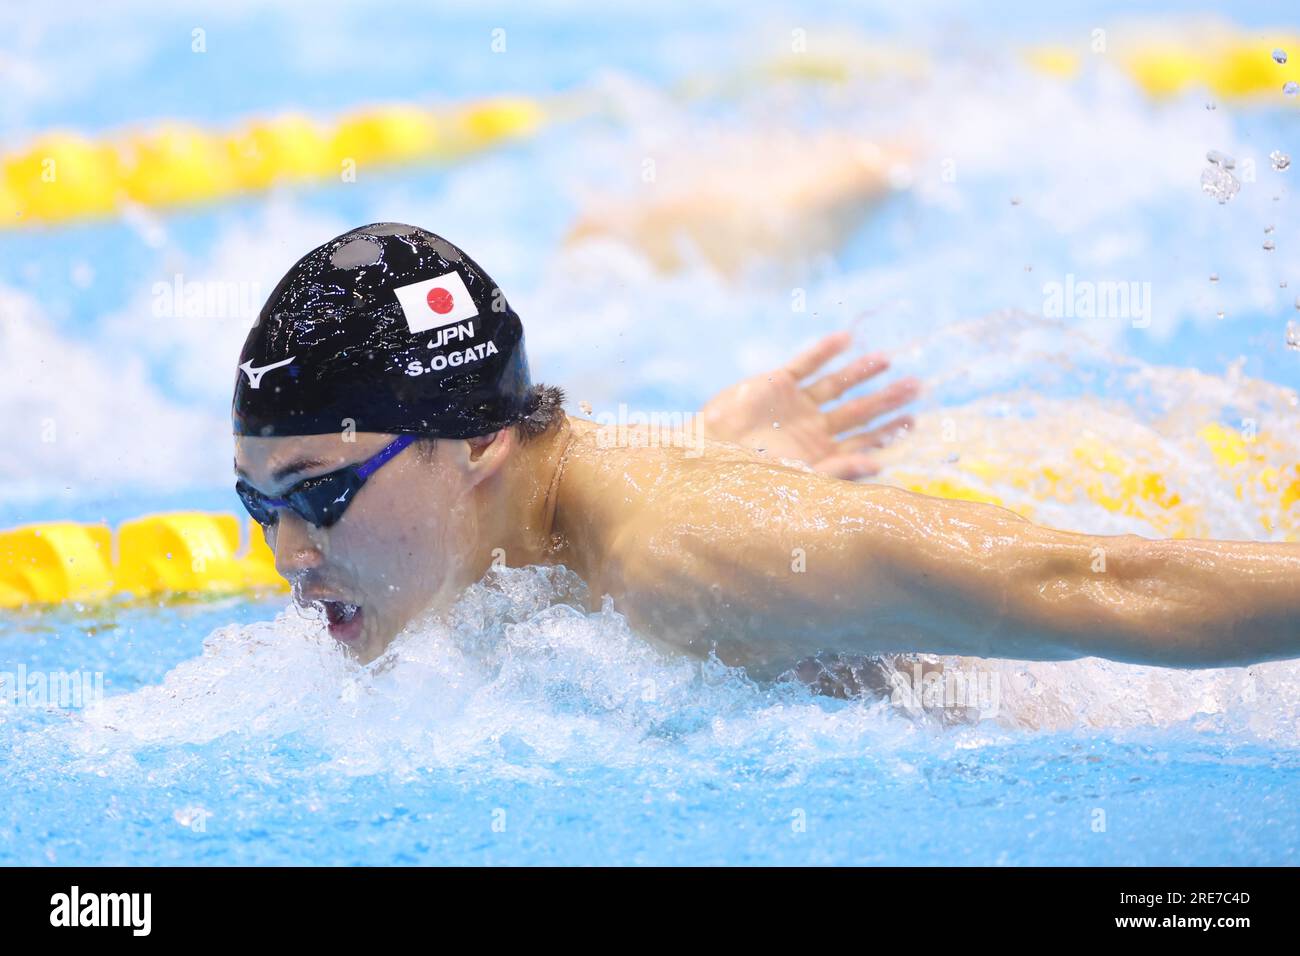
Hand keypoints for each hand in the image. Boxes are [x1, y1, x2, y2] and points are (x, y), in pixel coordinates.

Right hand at [699, 331, 918, 478]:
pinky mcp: (775, 384)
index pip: (863, 441)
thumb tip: (880, 466)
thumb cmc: (750, 479)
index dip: (888, 431)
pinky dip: (824, 351)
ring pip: (837, 384)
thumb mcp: (799, 479)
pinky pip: (805, 364)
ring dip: (861, 371)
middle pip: (858, 411)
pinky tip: (846, 339)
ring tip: (887, 359)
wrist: (706, 457)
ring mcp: (796, 405)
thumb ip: (839, 469)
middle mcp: (813, 428)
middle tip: (916, 386)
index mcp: (821, 454)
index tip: (913, 421)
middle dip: (886, 399)